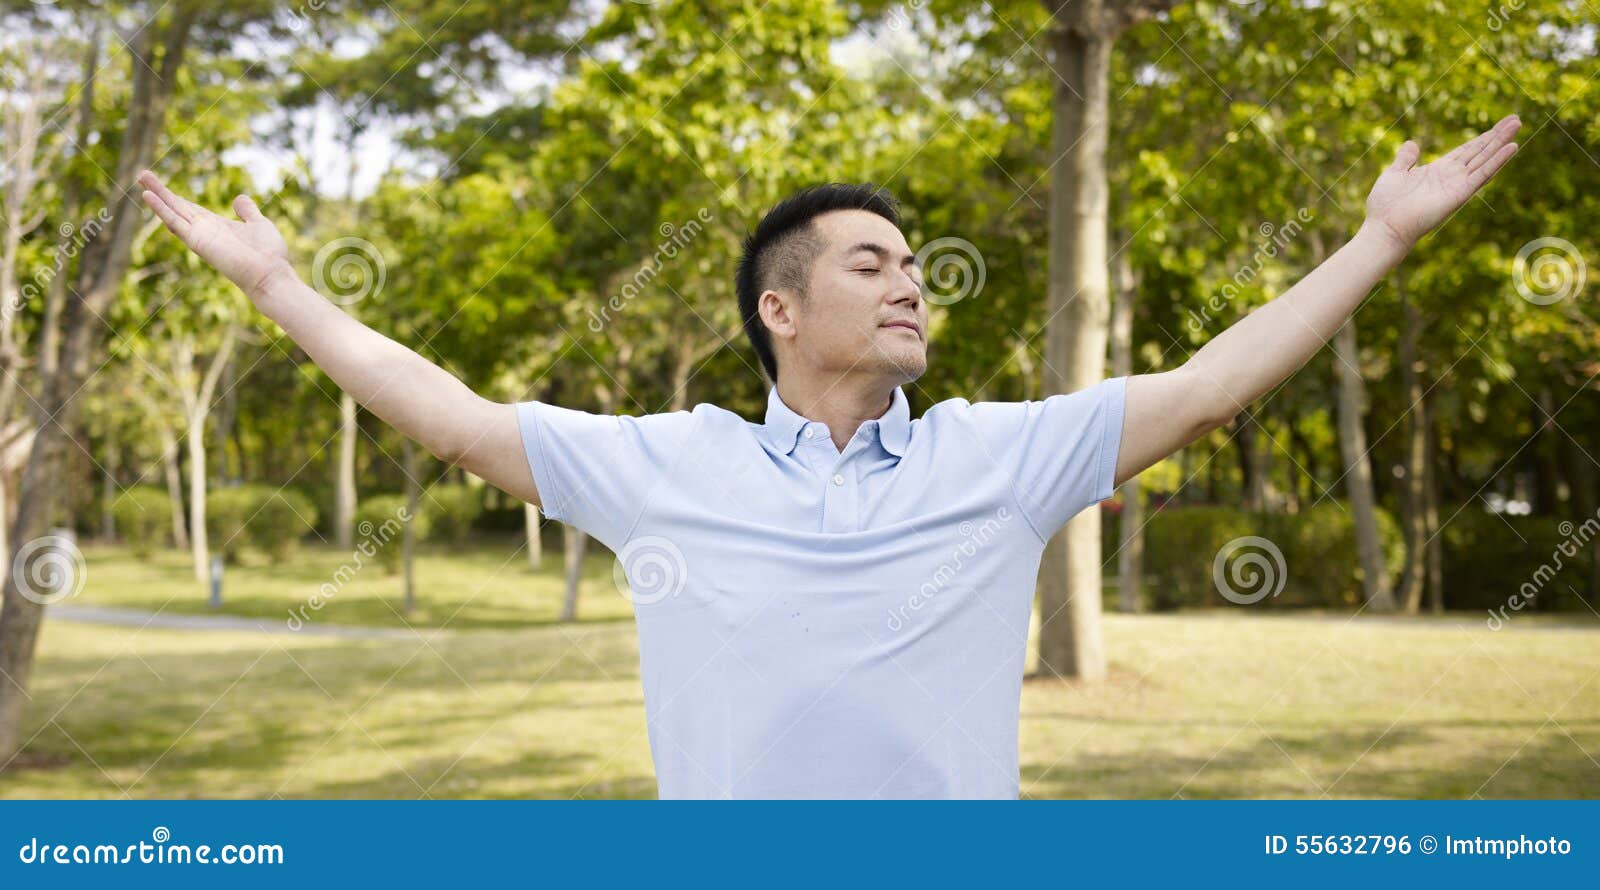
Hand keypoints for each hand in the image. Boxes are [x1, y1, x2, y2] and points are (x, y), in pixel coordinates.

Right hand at [138, 170, 292, 298]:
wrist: (271, 275)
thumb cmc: (269, 255)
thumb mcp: (259, 224)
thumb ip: (247, 211)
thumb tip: (238, 197)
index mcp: (217, 226)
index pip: (191, 209)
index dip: (176, 198)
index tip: (160, 187)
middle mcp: (204, 231)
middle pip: (177, 207)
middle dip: (159, 191)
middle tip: (141, 174)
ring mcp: (199, 236)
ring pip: (172, 211)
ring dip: (156, 194)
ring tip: (140, 176)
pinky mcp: (198, 241)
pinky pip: (175, 222)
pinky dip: (161, 209)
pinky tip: (147, 195)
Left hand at [1363, 114, 1520, 250]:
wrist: (1384, 227)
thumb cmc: (1385, 205)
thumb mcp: (1394, 174)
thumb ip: (1406, 159)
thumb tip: (1411, 143)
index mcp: (1437, 171)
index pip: (1465, 151)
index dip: (1481, 138)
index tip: (1497, 126)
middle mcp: (1451, 177)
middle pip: (1480, 152)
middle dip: (1497, 136)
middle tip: (1516, 120)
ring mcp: (1457, 185)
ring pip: (1485, 159)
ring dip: (1501, 143)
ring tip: (1517, 125)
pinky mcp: (1460, 193)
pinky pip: (1482, 174)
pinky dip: (1497, 161)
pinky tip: (1511, 147)